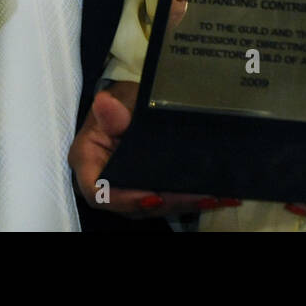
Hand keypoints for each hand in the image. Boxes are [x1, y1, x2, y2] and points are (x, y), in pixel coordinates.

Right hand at [68, 82, 234, 217]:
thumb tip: (103, 104)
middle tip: (198, 195)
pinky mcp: (144, 189)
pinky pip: (165, 199)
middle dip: (167, 202)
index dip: (125, 199)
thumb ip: (112, 110)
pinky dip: (189, 199)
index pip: (99, 191)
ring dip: (183, 203)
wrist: (126, 104)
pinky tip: (217, 196)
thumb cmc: (117, 102)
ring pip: (152, 205)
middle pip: (132, 204)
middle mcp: (104, 183)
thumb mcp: (115, 100)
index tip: (153, 195)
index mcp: (88, 161)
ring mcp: (125, 189)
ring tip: (213, 196)